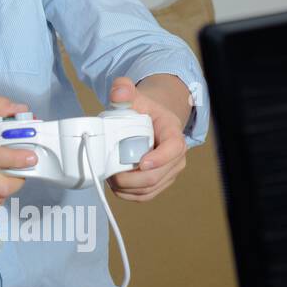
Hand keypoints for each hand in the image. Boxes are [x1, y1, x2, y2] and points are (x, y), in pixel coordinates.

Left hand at [102, 76, 187, 201]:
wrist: (153, 122)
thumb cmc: (144, 111)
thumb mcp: (135, 98)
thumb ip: (124, 91)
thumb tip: (118, 91)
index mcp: (173, 133)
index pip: (173, 148)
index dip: (159, 158)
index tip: (141, 162)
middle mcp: (176, 156)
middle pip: (159, 174)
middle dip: (133, 178)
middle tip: (112, 173)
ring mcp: (169, 171)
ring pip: (151, 187)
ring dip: (128, 188)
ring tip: (110, 178)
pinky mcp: (160, 181)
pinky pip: (146, 194)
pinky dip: (130, 194)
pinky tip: (116, 186)